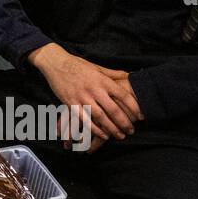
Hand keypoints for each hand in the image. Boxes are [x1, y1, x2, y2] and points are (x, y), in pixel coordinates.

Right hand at [29, 43, 143, 141]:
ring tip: (120, 136)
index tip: (141, 116)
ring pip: (100, 118)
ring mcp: (82, 97)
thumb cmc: (78, 65)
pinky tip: (103, 135)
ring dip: (112, 129)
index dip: (134, 107)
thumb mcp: (98, 67)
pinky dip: (95, 130)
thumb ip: (114, 74)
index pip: (124, 96)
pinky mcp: (71, 103)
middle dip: (124, 123)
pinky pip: (84, 120)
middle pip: (114, 110)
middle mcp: (94, 89)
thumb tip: (130, 76)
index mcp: (103, 80)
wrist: (56, 62)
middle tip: (131, 131)